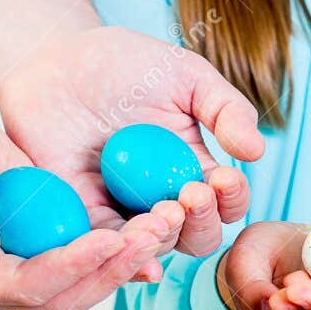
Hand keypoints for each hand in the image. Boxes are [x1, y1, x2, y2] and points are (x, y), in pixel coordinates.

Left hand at [0, 27, 263, 260]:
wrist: (54, 58)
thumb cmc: (122, 63)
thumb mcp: (185, 75)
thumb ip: (225, 109)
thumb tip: (256, 152)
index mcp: (193, 168)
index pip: (225, 201)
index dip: (232, 198)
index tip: (224, 178)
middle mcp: (163, 197)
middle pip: (197, 236)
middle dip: (202, 222)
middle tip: (192, 195)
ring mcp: (122, 210)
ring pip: (154, 247)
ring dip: (165, 237)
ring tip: (164, 210)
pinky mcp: (81, 216)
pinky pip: (104, 246)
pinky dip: (120, 251)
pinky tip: (129, 242)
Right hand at [0, 90, 181, 309]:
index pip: (24, 286)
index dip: (70, 267)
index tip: (108, 239)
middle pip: (63, 298)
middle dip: (111, 270)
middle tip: (151, 236)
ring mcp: (24, 271)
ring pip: (85, 285)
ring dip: (126, 261)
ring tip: (163, 227)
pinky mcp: (48, 251)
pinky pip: (92, 261)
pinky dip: (124, 248)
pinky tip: (158, 224)